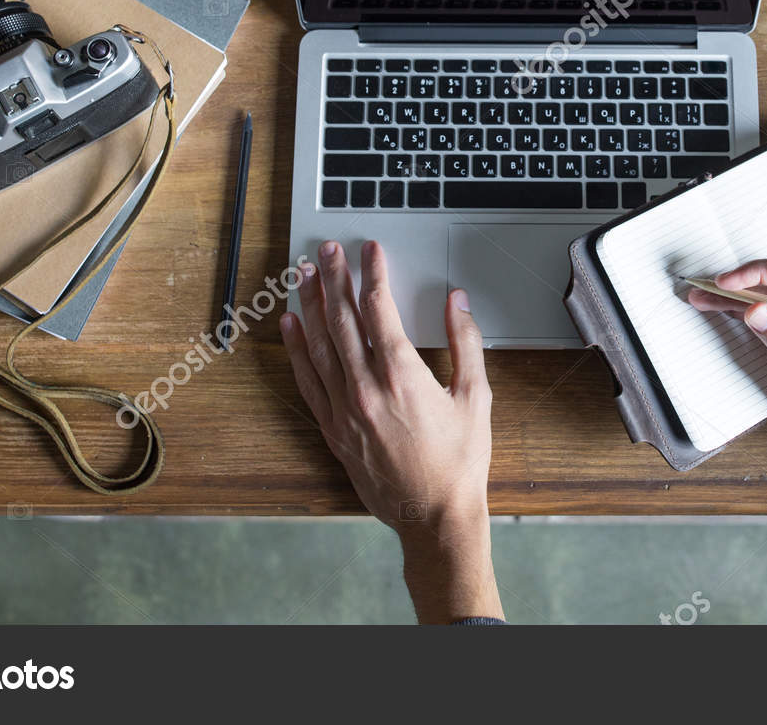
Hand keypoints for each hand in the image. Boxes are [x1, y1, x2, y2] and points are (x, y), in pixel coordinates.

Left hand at [280, 239, 502, 620]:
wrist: (433, 516)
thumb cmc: (459, 462)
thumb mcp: (476, 397)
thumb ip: (465, 343)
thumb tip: (457, 302)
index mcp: (402, 376)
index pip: (379, 308)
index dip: (373, 273)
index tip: (371, 250)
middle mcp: (366, 388)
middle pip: (342, 319)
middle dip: (335, 278)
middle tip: (329, 249)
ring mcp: (344, 409)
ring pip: (319, 344)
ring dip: (311, 304)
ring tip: (305, 273)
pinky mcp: (333, 429)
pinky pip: (308, 380)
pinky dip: (296, 349)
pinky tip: (291, 324)